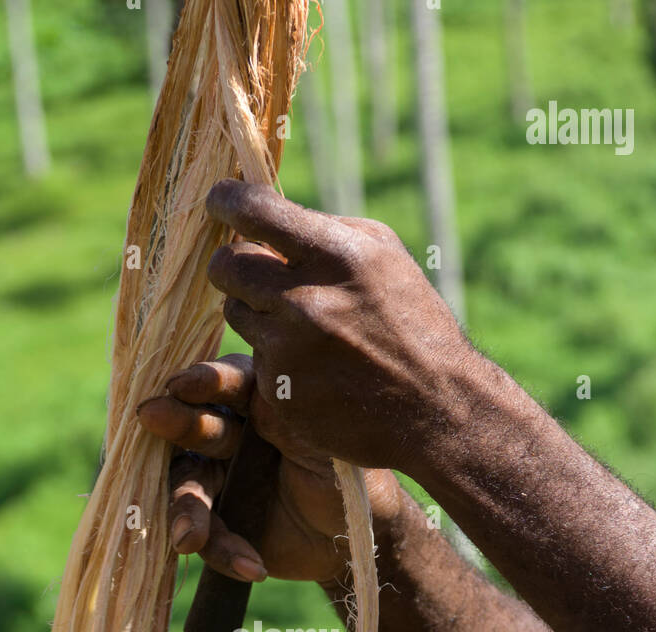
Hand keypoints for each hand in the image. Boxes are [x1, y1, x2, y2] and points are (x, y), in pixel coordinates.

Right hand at [138, 353, 400, 584]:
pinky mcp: (218, 523)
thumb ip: (283, 413)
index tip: (181, 384)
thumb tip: (247, 382)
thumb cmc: (346, 478)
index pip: (228, 384)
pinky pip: (208, 537)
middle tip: (151, 416)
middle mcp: (231, 435)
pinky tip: (251, 565)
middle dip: (176, 424)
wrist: (353, 541)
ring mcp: (220, 479)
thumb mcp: (321, 441)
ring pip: (188, 488)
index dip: (203, 382)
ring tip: (191, 538)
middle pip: (194, 427)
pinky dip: (224, 552)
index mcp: (259, 403)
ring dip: (188, 511)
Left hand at [203, 180, 473, 474]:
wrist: (436, 406)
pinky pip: (256, 360)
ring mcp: (289, 352)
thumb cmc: (412, 323)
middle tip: (252, 273)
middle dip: (233, 264)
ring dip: (257, 314)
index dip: (226, 200)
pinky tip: (315, 369)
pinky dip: (277, 360)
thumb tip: (265, 216)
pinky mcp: (280, 394)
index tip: (219, 201)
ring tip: (303, 328)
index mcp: (337, 256)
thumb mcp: (382, 256)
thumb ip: (324, 231)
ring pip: (235, 314)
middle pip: (225, 265)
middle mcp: (306, 303)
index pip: (254, 211)